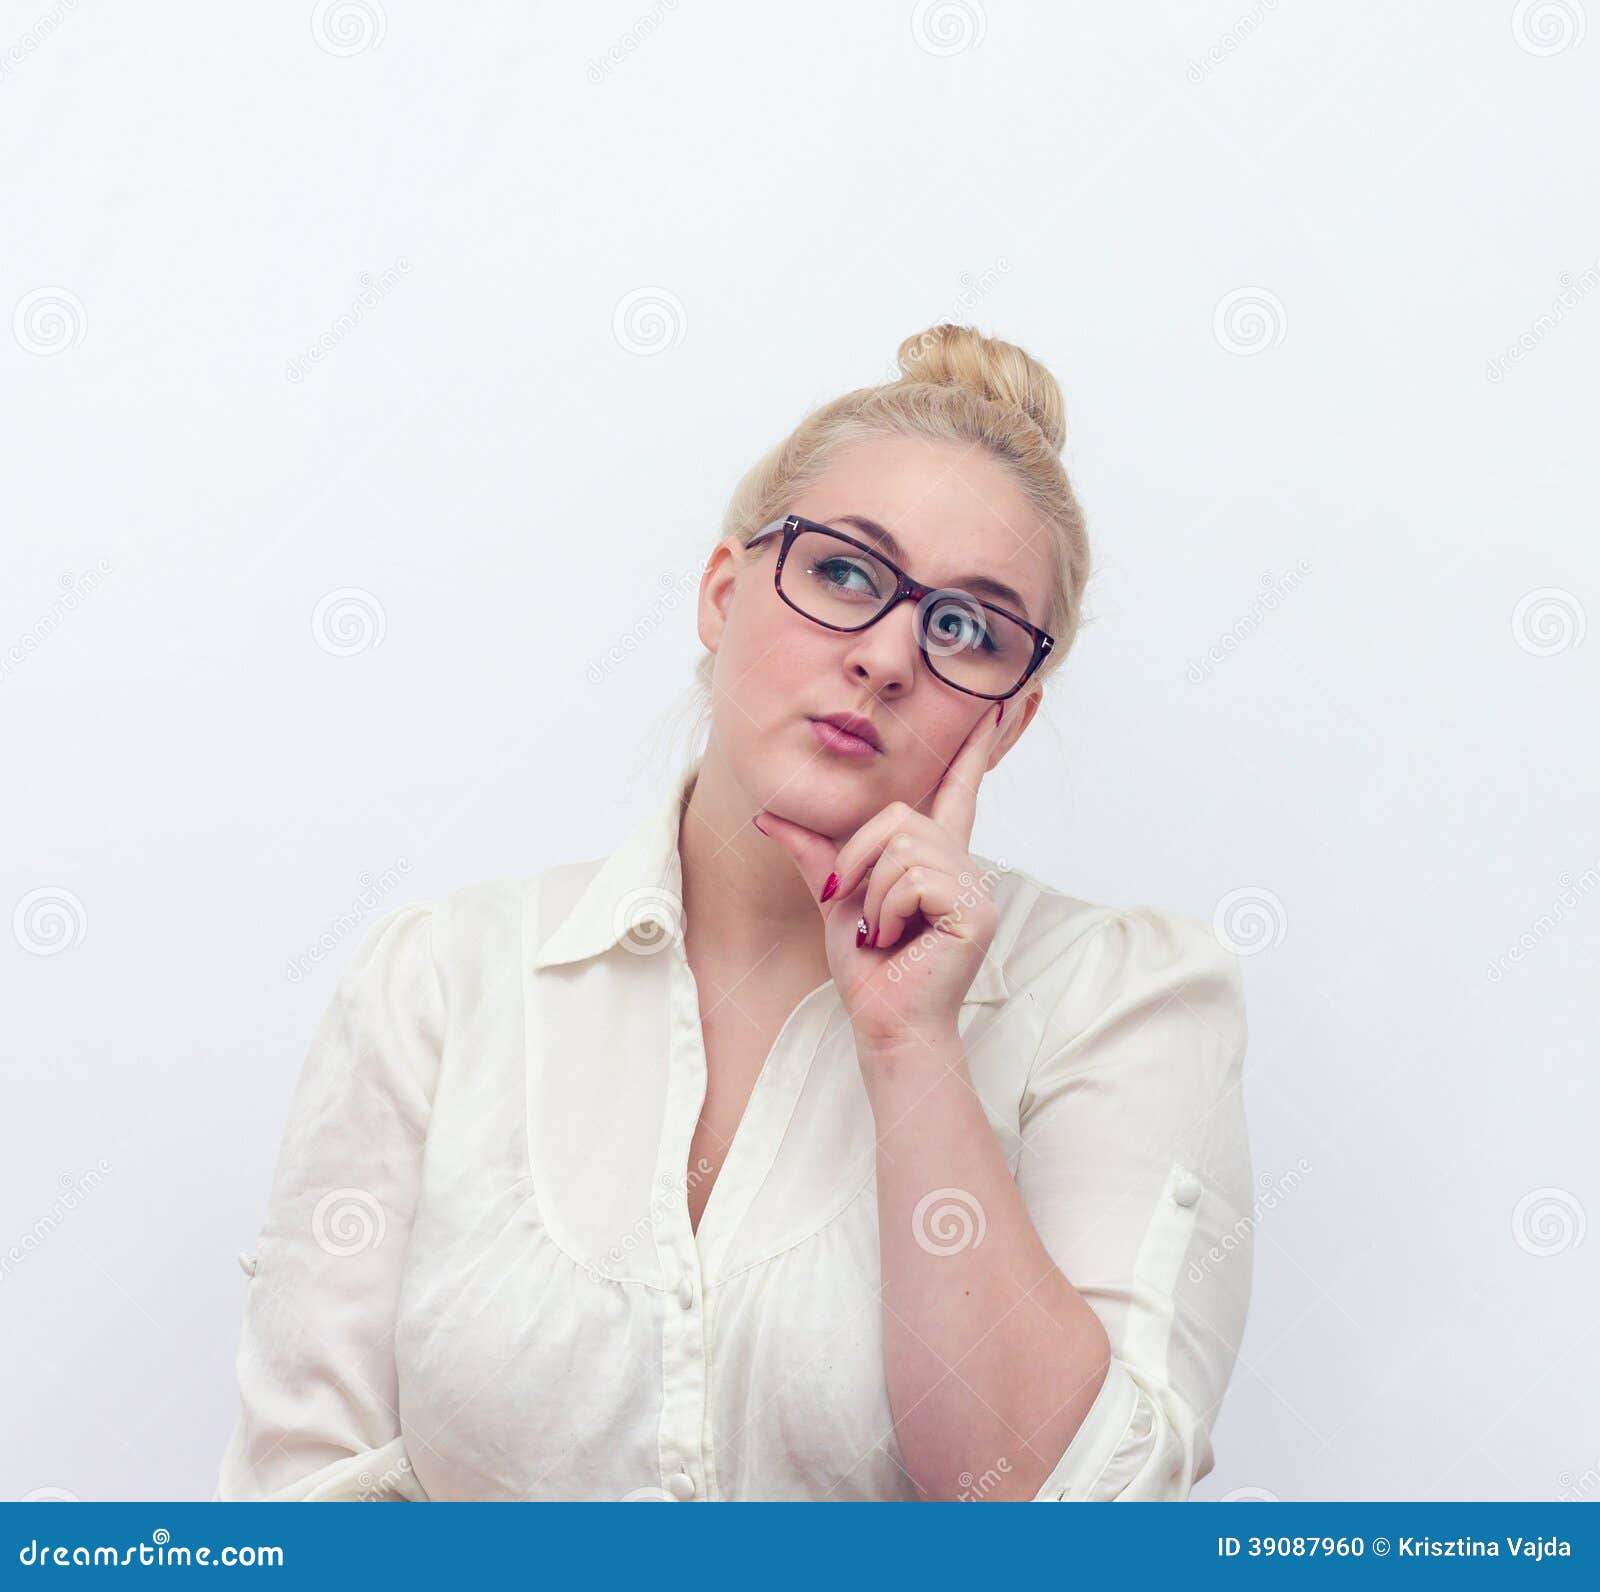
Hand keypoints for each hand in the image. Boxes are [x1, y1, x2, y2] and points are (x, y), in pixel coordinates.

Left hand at [752, 700, 1007, 1056]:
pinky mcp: (973, 910)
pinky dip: (888, 911)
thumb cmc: (868, 968)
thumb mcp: (836, 898)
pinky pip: (912, 879)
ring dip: (873, 895)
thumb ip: (815, 852)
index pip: (957, 792)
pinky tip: (897, 939)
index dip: (972, 752)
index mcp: (936, 858)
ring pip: (902, 847)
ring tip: (884, 932)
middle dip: (860, 859)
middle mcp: (962, 864)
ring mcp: (974, 887)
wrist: (884, 1022)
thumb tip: (766, 815)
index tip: (992, 709)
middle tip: (858, 911)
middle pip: (900, 816)